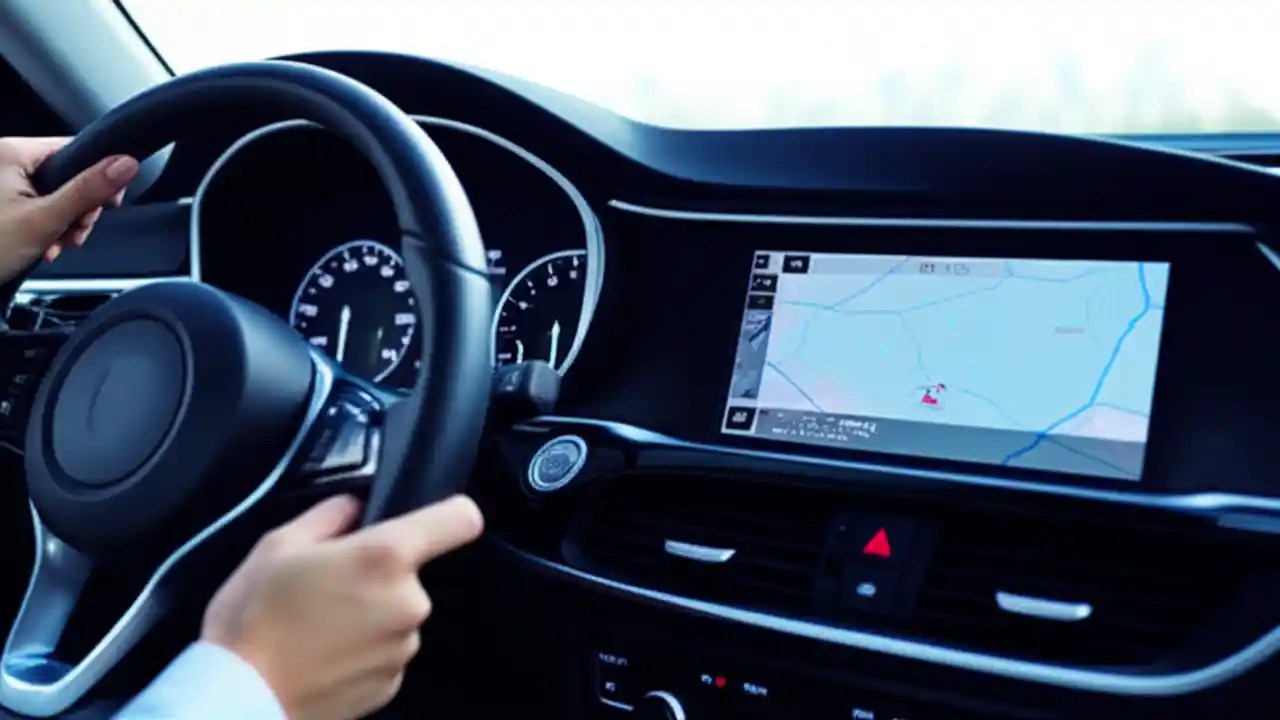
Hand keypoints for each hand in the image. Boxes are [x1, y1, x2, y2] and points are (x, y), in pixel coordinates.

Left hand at [0, 137, 138, 282]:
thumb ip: (88, 191)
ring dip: (62, 223)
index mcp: (10, 152)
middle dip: (77, 210)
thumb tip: (126, 164)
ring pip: (51, 194)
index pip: (73, 150)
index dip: (98, 178)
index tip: (106, 206)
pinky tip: (42, 244)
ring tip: (54, 245)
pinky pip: (32, 204)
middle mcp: (2, 160)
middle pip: (64, 175)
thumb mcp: (45, 220)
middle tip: (73, 235)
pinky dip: (44, 225)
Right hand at [201, 494, 484, 719]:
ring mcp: (403, 648)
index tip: (435, 519)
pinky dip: (363, 650)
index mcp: (385, 557)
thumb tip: (354, 507)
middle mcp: (407, 602)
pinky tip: (323, 653)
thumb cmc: (251, 621)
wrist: (238, 701)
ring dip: (370, 615)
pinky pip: (386, 651)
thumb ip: (331, 514)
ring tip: (318, 624)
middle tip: (328, 586)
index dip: (451, 513)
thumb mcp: (278, 545)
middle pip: (413, 573)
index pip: (460, 519)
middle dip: (378, 575)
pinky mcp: (392, 684)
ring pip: (398, 614)